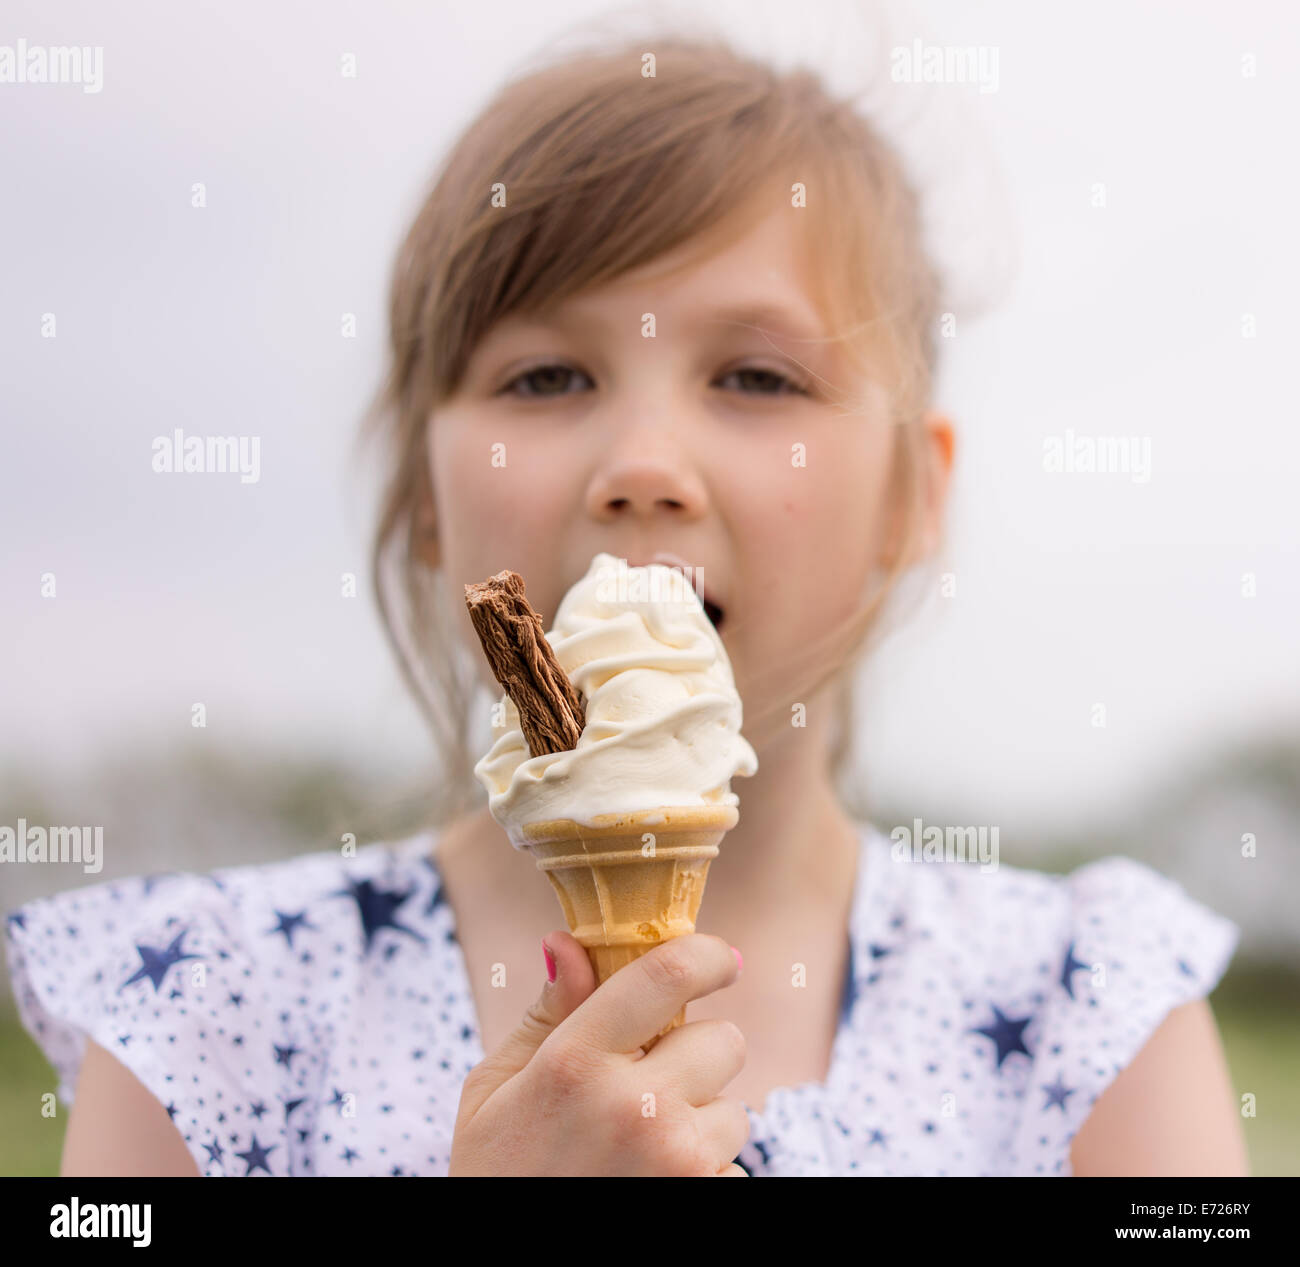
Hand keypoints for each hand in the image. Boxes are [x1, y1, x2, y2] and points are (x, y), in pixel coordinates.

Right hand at [448, 931, 748, 1175]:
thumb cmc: (497, 1174)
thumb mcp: (495, 1089)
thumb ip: (547, 1014)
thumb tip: (571, 943)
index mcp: (575, 1062)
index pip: (667, 974)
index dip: (707, 954)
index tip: (721, 958)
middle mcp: (636, 1107)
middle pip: (725, 1041)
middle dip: (696, 1056)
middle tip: (650, 1085)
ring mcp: (678, 1162)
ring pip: (737, 1109)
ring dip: (703, 1121)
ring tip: (642, 1150)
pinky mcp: (705, 1204)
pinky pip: (734, 1168)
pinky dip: (706, 1174)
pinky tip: (653, 1186)